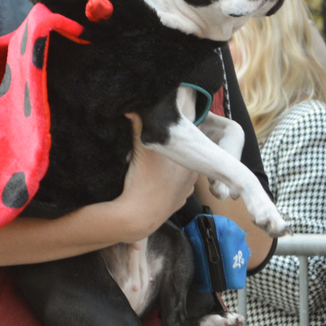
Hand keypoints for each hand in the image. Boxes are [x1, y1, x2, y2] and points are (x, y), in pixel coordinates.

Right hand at [107, 114, 196, 242]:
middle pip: (187, 155)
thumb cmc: (140, 181)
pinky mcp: (179, 202)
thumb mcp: (139, 150)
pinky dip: (171, 183)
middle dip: (177, 150)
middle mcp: (193, 174)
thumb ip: (138, 127)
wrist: (137, 216)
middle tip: (161, 147)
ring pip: (183, 172)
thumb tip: (132, 109)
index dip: (180, 134)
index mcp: (188, 158)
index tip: (169, 131)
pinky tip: (159, 182)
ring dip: (174, 168)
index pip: (190, 139)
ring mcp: (187, 190)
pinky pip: (178, 187)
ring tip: (158, 166)